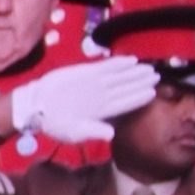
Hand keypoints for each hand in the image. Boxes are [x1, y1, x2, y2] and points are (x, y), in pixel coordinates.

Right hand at [11, 56, 158, 143]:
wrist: (37, 106)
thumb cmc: (54, 124)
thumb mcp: (73, 133)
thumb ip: (93, 131)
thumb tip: (112, 134)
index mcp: (102, 113)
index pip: (125, 104)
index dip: (139, 98)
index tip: (153, 93)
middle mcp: (103, 97)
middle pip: (127, 88)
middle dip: (142, 82)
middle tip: (157, 75)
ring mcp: (96, 83)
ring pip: (120, 77)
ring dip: (135, 72)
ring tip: (149, 68)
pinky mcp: (86, 72)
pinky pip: (106, 67)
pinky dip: (118, 63)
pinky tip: (131, 60)